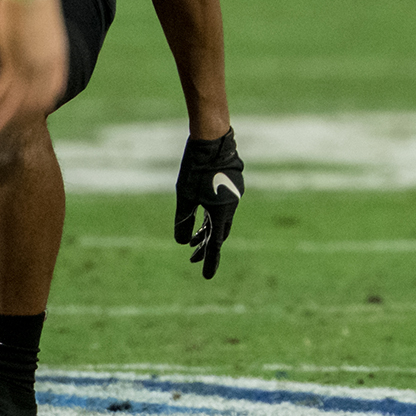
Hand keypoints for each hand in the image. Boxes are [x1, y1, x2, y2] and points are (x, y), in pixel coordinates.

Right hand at [0, 0, 65, 143]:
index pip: (51, 88)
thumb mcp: (35, 22)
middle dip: (17, 116)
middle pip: (34, 100)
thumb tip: (20, 34)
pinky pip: (2, 92)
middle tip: (3, 129)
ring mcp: (33, 65)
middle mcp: (48, 64)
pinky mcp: (16, 61)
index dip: (39, 102)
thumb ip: (29, 36)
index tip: (27, 111)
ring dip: (0, 120)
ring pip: (16, 101)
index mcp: (55, 55)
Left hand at [175, 130, 244, 278]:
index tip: (207, 277)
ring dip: (207, 231)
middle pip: (218, 233)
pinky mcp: (232, 185)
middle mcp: (232, 205)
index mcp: (222, 211)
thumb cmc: (196, 167)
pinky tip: (202, 214)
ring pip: (221, 220)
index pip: (215, 244)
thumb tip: (181, 242)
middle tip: (192, 258)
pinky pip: (223, 207)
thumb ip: (183, 220)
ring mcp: (234, 194)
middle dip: (205, 246)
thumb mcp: (185, 196)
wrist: (213, 139)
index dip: (210, 260)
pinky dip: (212, 216)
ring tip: (194, 240)